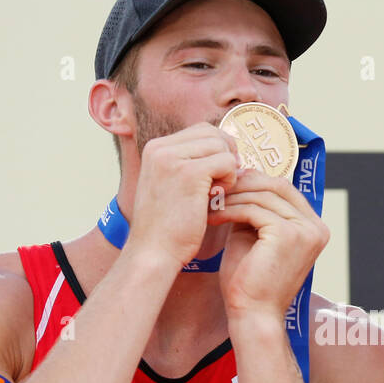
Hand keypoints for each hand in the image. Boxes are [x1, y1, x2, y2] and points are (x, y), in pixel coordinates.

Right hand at [126, 123, 241, 265]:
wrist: (153, 252)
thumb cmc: (167, 226)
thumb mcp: (170, 186)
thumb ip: (189, 164)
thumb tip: (224, 147)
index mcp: (155, 148)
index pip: (199, 131)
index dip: (218, 148)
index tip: (220, 173)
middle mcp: (160, 148)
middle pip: (212, 133)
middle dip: (226, 156)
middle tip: (223, 183)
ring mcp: (173, 158)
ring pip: (221, 146)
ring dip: (228, 169)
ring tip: (216, 192)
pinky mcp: (190, 173)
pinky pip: (227, 162)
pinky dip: (230, 180)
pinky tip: (217, 198)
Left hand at [212, 169, 329, 323]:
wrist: (253, 315)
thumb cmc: (250, 282)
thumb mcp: (254, 237)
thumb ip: (254, 210)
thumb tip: (239, 178)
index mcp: (313, 227)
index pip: (284, 188)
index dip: (254, 180)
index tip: (227, 183)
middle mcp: (316, 227)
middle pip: (277, 185)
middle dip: (243, 183)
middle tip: (215, 187)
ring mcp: (305, 230)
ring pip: (263, 195)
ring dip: (232, 196)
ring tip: (209, 203)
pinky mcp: (287, 235)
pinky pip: (254, 210)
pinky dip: (230, 209)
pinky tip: (213, 216)